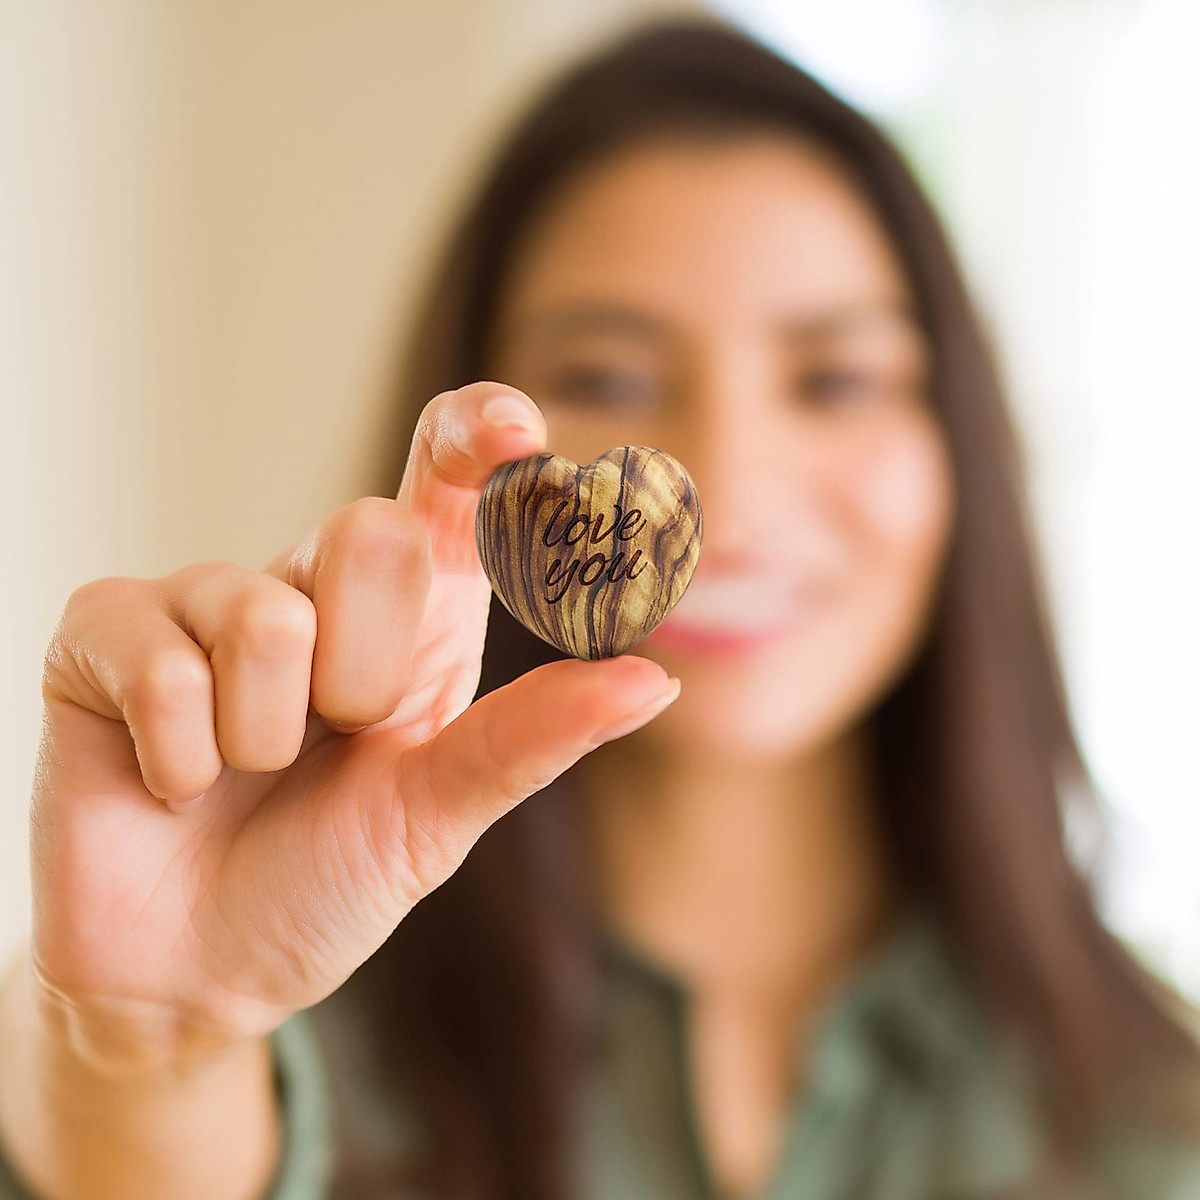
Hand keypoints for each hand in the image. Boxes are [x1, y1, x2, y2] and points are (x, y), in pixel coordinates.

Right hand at [27, 382, 680, 1073]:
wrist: (198, 971)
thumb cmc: (328, 879)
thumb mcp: (440, 814)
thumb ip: (534, 739)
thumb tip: (653, 681)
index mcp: (410, 615)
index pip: (444, 481)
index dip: (478, 438)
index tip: (518, 436)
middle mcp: (314, 587)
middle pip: (371, 534)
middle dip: (367, 672)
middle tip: (337, 738)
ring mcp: (203, 602)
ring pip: (266, 615)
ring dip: (267, 735)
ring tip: (247, 772)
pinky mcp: (102, 635)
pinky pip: (158, 663)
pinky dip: (180, 757)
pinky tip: (173, 782)